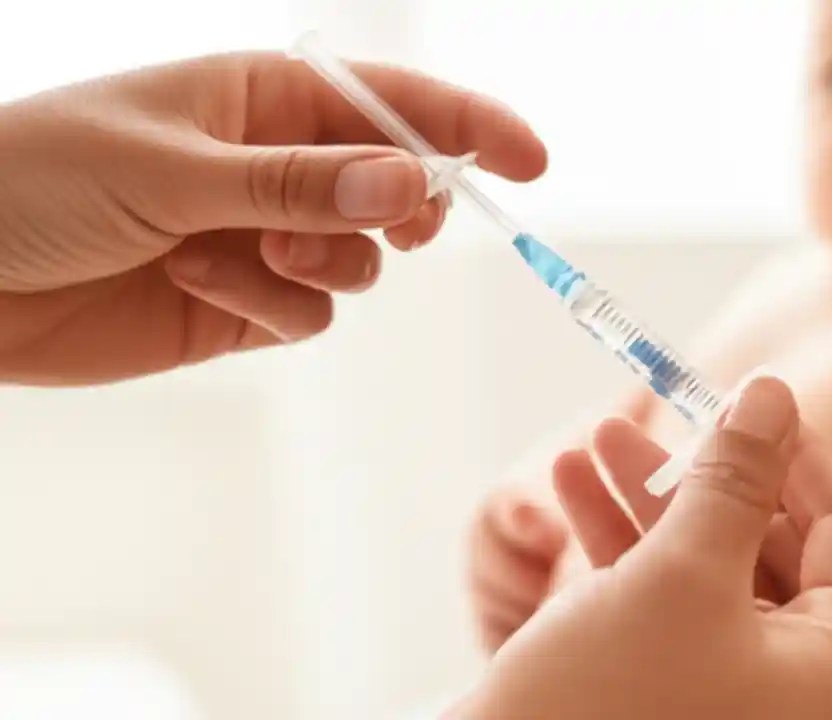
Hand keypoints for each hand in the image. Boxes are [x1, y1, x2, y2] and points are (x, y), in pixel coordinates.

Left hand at [0, 52, 545, 384]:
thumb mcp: (174, 168)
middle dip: (403, 210)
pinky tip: (203, 288)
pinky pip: (308, 315)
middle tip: (402, 229)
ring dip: (321, 265)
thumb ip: (301, 182)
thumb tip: (414, 183)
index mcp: (259, 97)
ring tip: (242, 256)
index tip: (530, 160)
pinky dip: (275, 309)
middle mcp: (273, 164)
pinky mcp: (240, 304)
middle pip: (392, 185)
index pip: (389, 101)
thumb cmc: (38, 178)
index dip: (468, 125)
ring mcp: (261, 237)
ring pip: (358, 261)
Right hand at [461, 377, 831, 719]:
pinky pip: (665, 603)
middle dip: (708, 472)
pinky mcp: (670, 693)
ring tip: (593, 437)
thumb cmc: (606, 702)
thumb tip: (773, 393)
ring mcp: (733, 693)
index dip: (802, 453)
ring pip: (710, 567)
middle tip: (661, 415)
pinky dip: (622, 545)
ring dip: (650, 497)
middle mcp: (799, 687)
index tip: (749, 397)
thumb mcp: (680, 574)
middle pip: (777, 544)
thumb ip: (736, 477)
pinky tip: (570, 487)